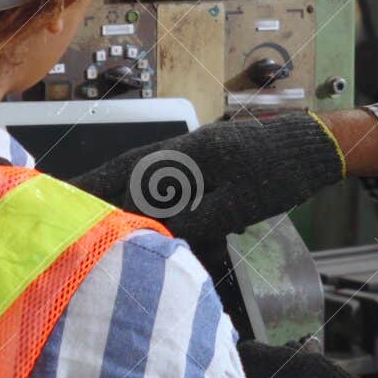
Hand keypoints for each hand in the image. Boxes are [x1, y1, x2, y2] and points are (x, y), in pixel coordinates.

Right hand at [70, 111, 345, 244]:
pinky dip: (150, 192)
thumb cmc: (279, 174)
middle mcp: (185, 149)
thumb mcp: (237, 204)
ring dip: (122, 190)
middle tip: (66, 206)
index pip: (129, 172)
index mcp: (187, 156)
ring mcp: (196, 153)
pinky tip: (145, 208)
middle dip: (98, 188)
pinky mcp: (209, 160)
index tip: (64, 197)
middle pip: (130, 169)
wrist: (314, 146)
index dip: (95, 185)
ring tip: (96, 212)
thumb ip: (194, 218)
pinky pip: (169, 177)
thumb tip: (154, 231)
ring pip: (149, 173)